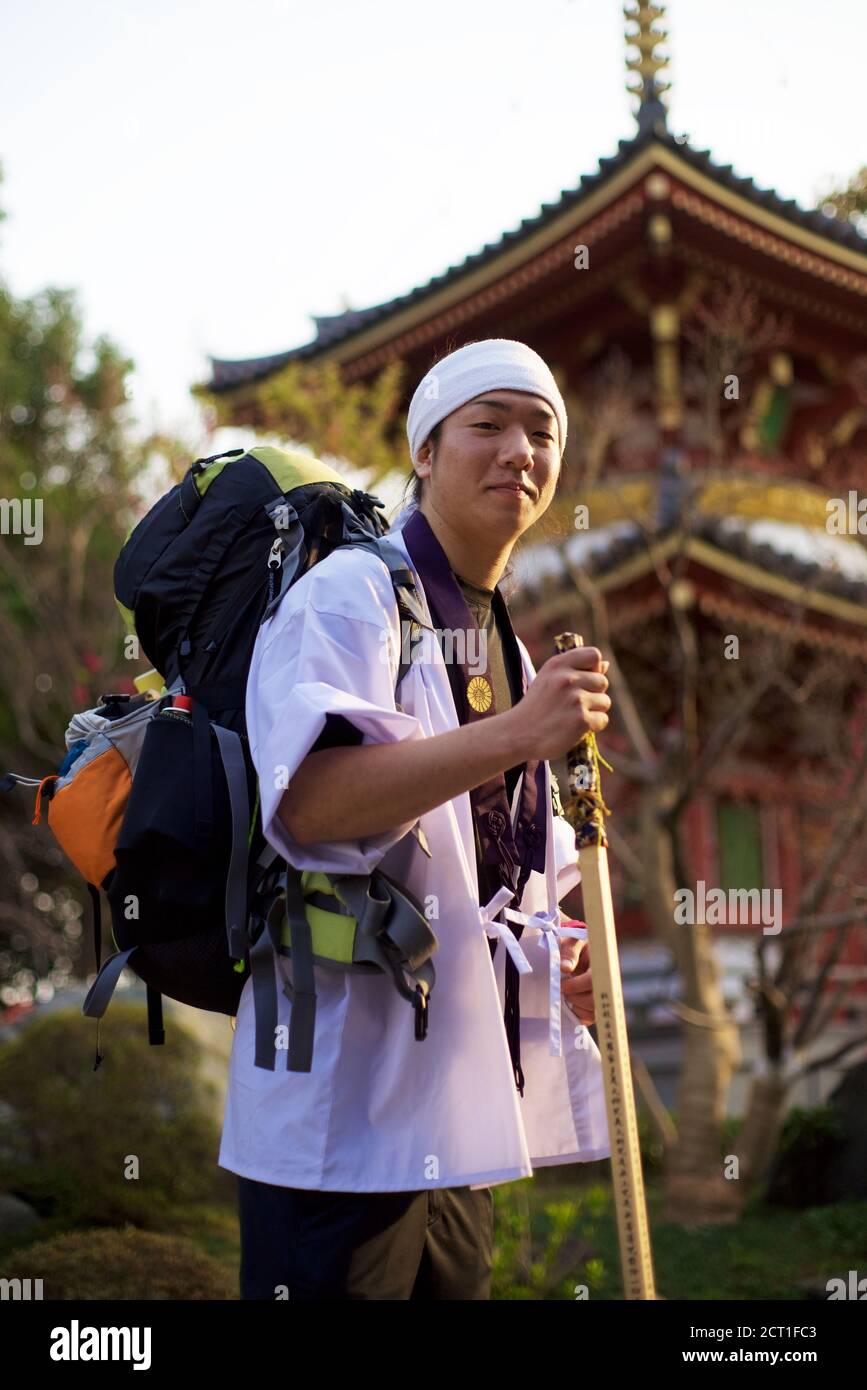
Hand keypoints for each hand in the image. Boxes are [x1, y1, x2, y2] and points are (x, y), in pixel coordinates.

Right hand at [503, 638, 610, 763]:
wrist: (518, 734)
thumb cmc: (535, 707)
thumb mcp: (548, 679)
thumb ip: (575, 670)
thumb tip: (605, 665)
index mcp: (558, 665)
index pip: (594, 655)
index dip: (595, 668)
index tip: (586, 680)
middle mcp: (567, 678)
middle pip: (602, 681)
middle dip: (594, 694)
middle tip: (574, 705)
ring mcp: (575, 699)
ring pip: (605, 701)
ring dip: (594, 711)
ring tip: (573, 716)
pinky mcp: (581, 719)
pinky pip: (602, 719)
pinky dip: (593, 727)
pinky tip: (575, 728)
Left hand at [560, 931, 594, 1026]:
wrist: (574, 949)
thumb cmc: (573, 943)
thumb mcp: (571, 941)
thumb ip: (569, 952)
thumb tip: (565, 967)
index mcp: (601, 965)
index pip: (592, 981)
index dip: (575, 985)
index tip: (561, 984)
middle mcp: (605, 983)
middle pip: (594, 1000)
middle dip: (574, 997)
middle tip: (561, 990)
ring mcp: (601, 995)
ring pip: (592, 1012)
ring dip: (575, 1006)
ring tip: (565, 995)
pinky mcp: (594, 1006)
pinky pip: (589, 1018)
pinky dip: (577, 1014)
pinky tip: (569, 1003)